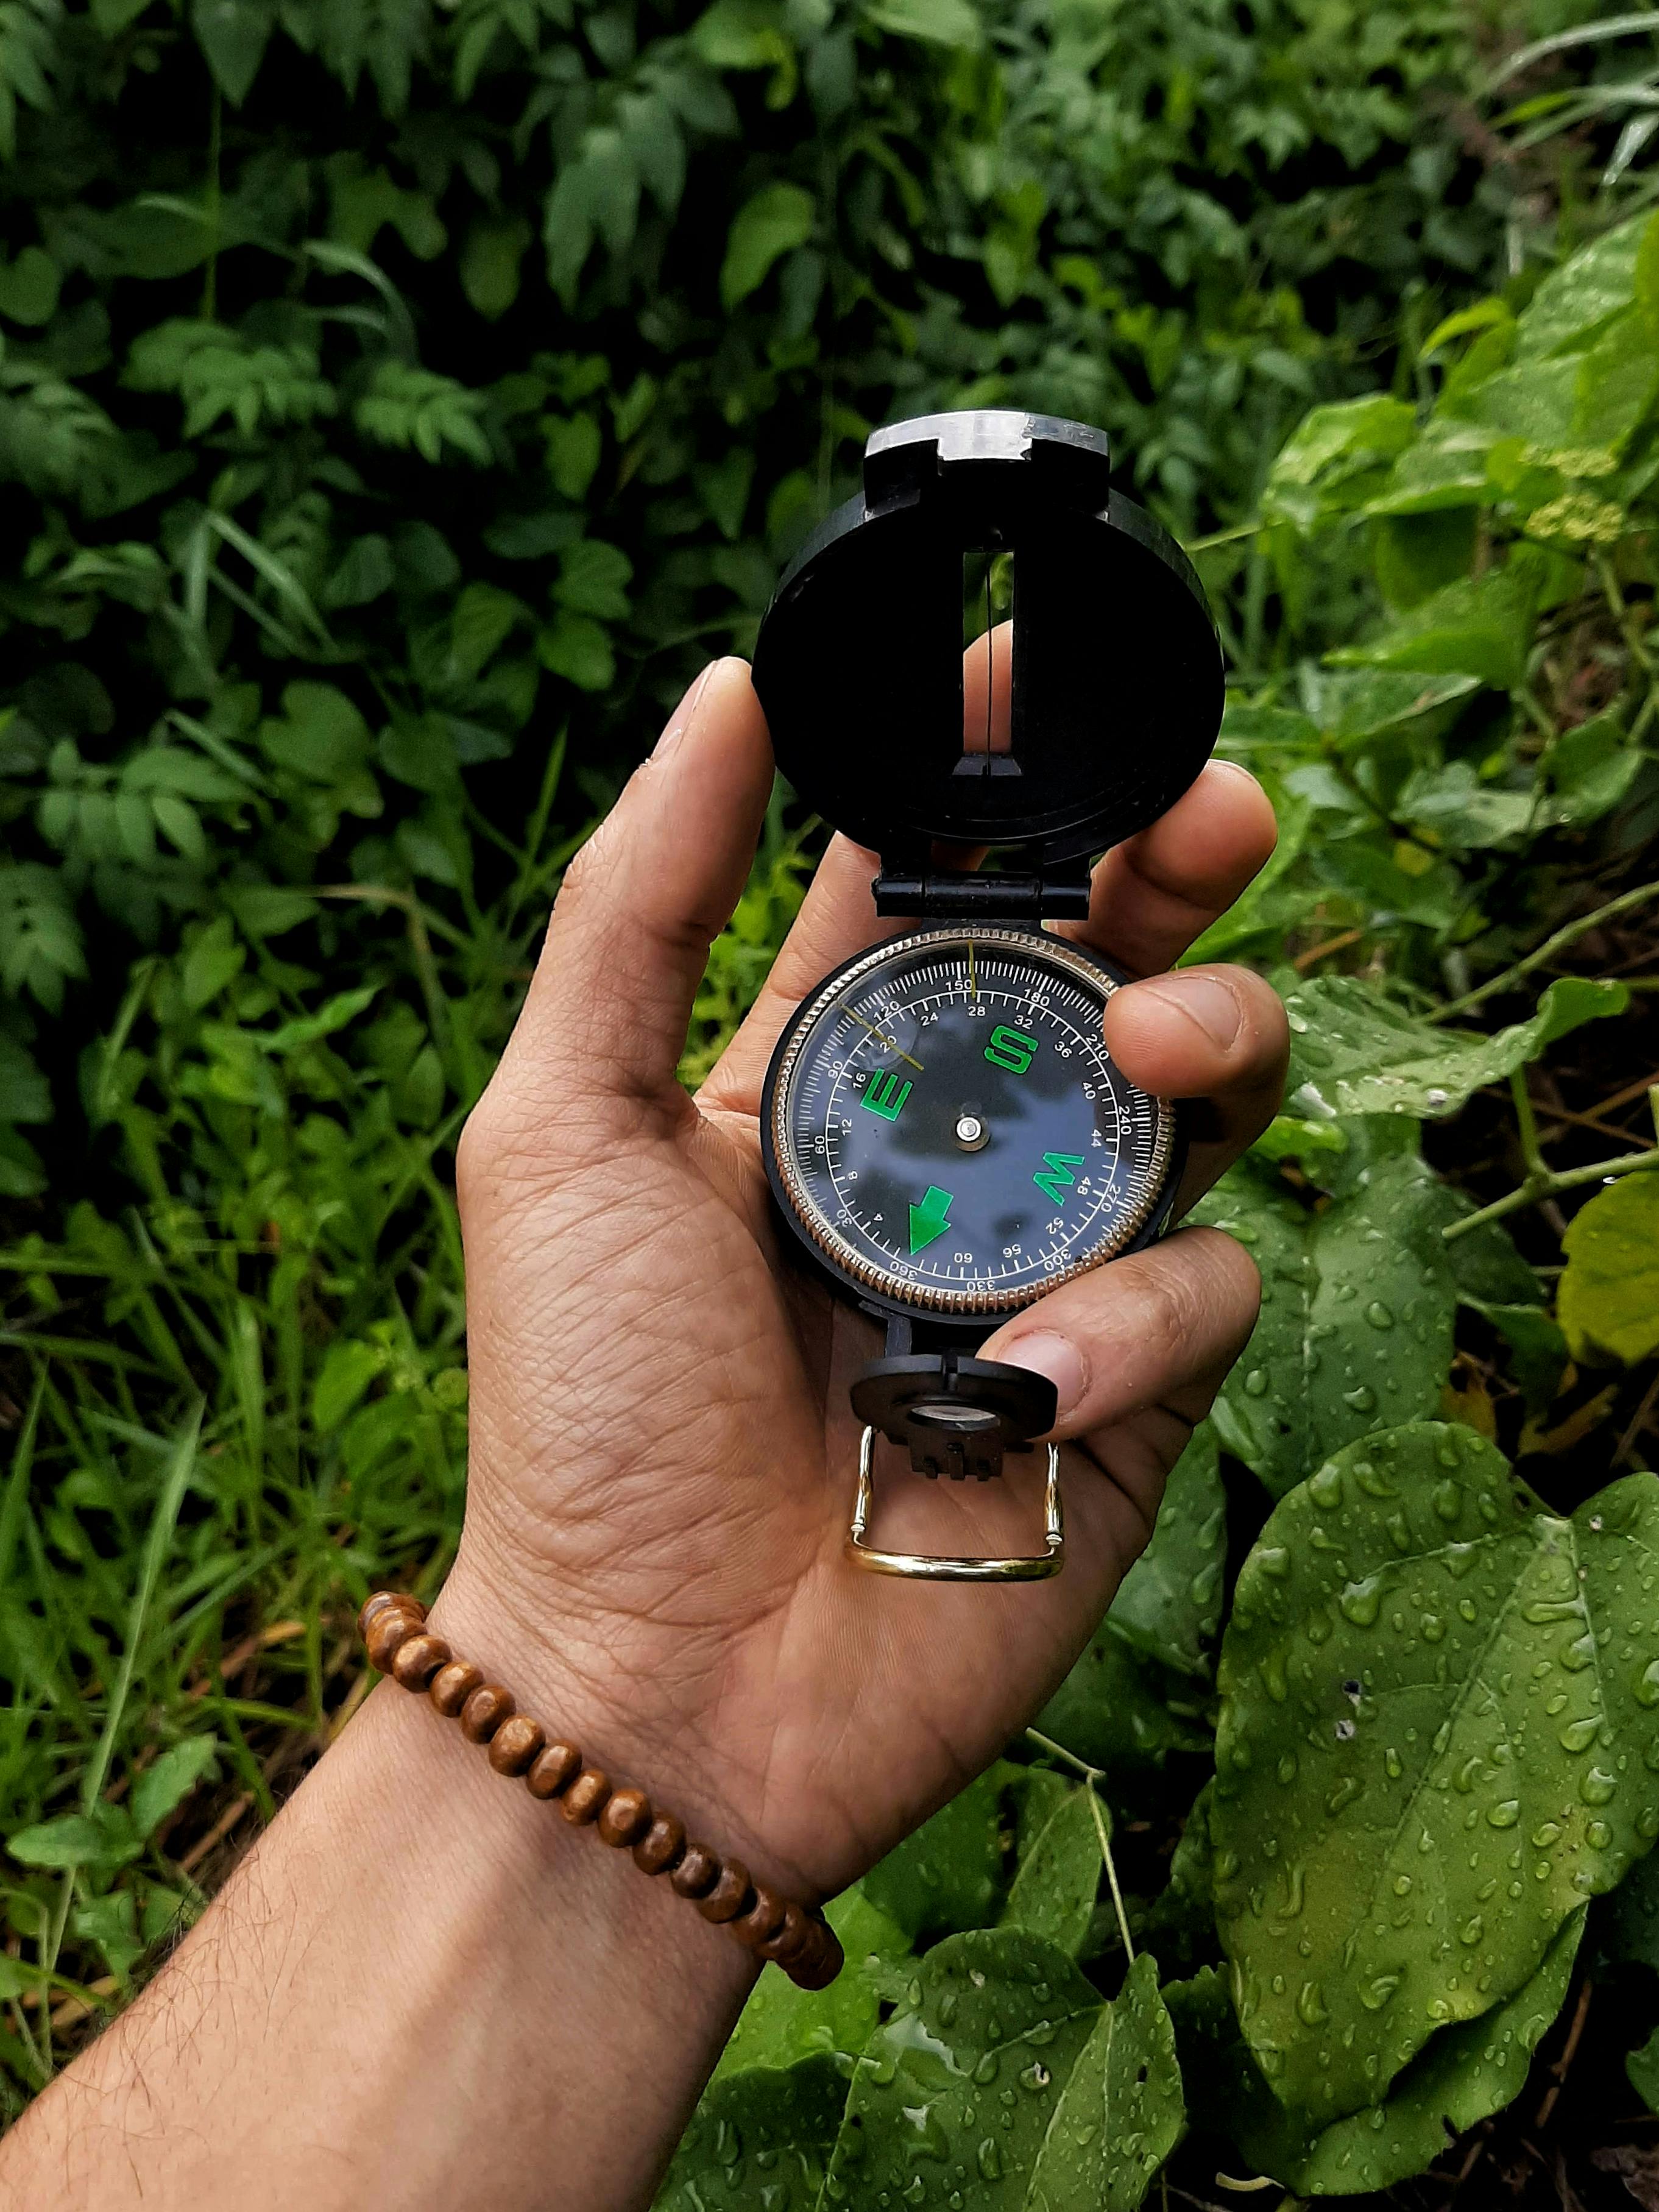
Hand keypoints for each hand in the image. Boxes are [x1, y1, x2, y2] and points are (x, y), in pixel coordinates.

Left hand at [436, 656, 1285, 1900]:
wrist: (659, 1679)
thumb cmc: (587, 1408)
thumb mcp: (557, 1125)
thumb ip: (638, 905)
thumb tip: (723, 691)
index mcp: (825, 1067)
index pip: (938, 877)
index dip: (1004, 767)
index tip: (1044, 668)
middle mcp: (958, 1144)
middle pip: (1110, 956)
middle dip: (1174, 864)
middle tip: (1207, 816)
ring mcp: (1055, 1259)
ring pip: (1206, 1094)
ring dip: (1212, 1034)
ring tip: (1153, 1049)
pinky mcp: (1129, 1388)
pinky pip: (1203, 1287)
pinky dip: (1130, 1316)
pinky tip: (1020, 1383)